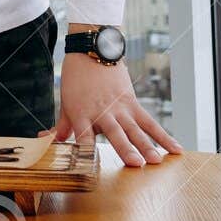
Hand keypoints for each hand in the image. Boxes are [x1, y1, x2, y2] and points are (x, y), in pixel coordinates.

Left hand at [54, 53, 182, 166]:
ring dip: (147, 145)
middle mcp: (102, 112)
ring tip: (155, 161)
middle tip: (135, 164)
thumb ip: (62, 126)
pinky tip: (175, 149)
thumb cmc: (76, 79)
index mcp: (81, 114)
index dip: (86, 152)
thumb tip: (45, 141)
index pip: (83, 137)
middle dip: (125, 149)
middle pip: (115, 133)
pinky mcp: (132, 103)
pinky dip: (163, 136)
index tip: (89, 169)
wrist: (92, 51)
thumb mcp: (67, 103)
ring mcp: (120, 108)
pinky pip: (150, 122)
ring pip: (135, 129)